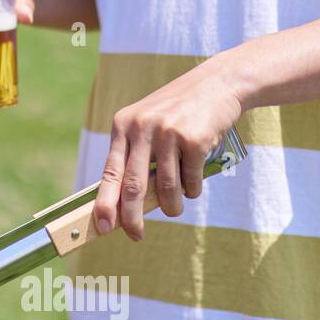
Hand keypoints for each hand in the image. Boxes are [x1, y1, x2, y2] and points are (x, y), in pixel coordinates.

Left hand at [91, 68, 243, 240]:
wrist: (216, 85)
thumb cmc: (177, 112)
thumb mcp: (146, 125)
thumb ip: (135, 157)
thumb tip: (125, 204)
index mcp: (123, 125)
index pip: (110, 171)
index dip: (106, 202)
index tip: (103, 226)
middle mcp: (142, 127)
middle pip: (133, 185)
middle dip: (132, 216)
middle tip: (136, 235)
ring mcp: (169, 133)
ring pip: (166, 187)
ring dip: (171, 206)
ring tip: (174, 209)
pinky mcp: (195, 139)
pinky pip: (191, 180)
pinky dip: (192, 190)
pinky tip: (193, 186)